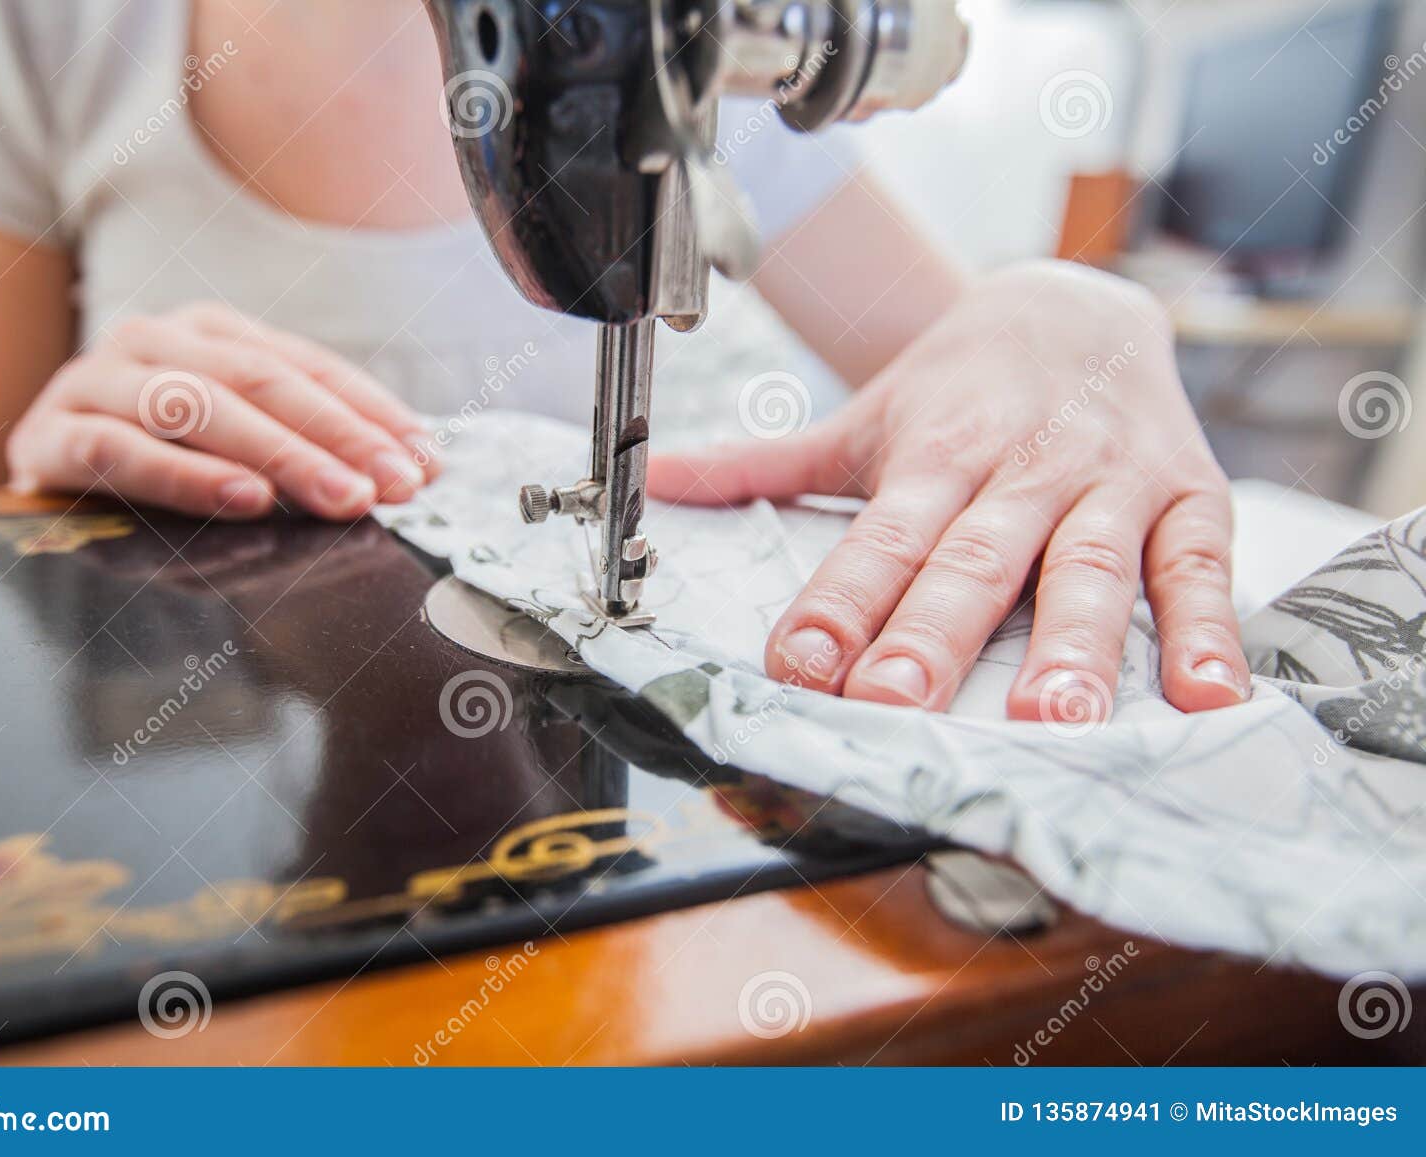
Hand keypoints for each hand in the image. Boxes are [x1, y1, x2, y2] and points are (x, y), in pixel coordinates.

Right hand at [7, 303, 436, 519]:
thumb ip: (313, 444)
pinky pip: (122, 451)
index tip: (424, 463)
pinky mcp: (50, 434)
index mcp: (211, 332)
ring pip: (199, 408)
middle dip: (339, 437)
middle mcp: (155, 340)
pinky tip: (243, 500)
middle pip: (261, 382)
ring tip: (339, 496)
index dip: (372, 414)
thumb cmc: (158, 461)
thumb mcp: (239, 440)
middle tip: (391, 487)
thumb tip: (418, 469)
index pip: (307, 367)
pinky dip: (187, 477)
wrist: (39, 480)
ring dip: (279, 456)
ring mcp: (97, 380)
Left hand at [649, 261, 1248, 721]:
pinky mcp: (1187, 494)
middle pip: (974, 559)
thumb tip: (657, 477)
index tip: (798, 665)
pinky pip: (1198, 566)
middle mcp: (1022, 467)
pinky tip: (1207, 693)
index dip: (838, 601)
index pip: (879, 538)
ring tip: (1057, 715)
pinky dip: (1208, 629)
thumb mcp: (862, 419)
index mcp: (936, 454)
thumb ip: (763, 462)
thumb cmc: (960, 387)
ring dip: (1075, 644)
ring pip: (1088, 566)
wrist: (1074, 301)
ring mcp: (1109, 481)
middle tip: (900, 704)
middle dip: (935, 634)